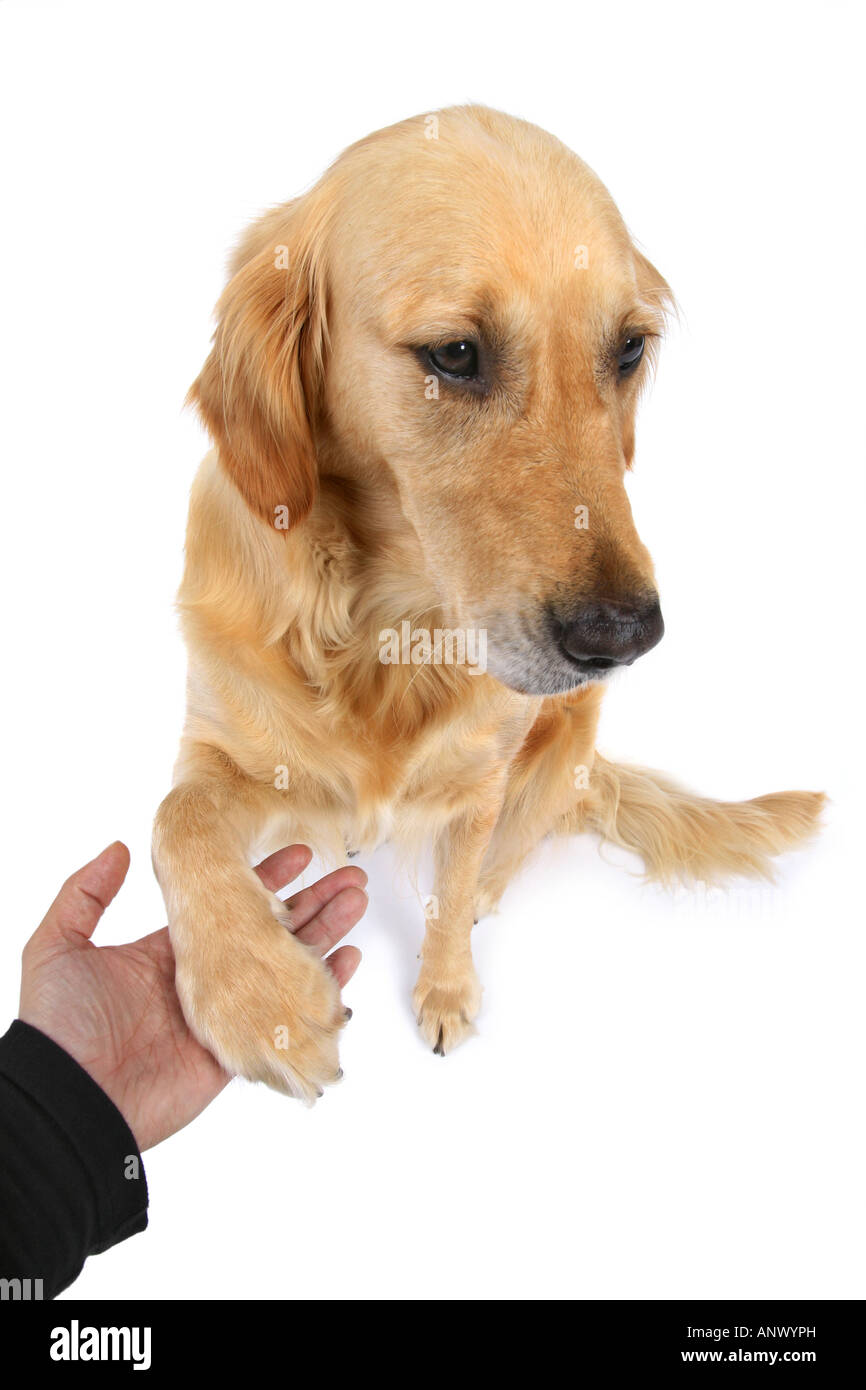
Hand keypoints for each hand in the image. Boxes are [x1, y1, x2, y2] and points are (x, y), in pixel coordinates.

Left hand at [18, 841, 366, 1149]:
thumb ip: (84, 894)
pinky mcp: (235, 1050)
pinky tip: (347, 964)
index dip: (266, 878)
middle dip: (311, 903)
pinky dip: (321, 992)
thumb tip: (118, 846)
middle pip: (269, 931)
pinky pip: (286, 1016)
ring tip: (358, 903)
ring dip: (325, 936)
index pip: (227, 906)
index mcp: (166, 951)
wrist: (71, 1099)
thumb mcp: (55, 946)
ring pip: (286, 967)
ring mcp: (223, 1013)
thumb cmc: (61, 1024)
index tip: (300, 855)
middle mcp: (202, 977)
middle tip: (348, 878)